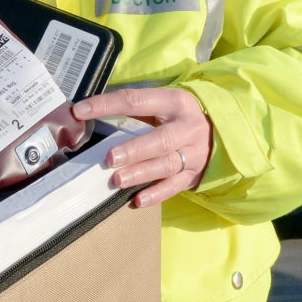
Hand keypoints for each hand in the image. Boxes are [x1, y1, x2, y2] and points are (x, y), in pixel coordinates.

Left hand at [71, 85, 213, 207]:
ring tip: (118, 180)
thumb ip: (135, 110)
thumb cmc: (177, 117)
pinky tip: (137, 200)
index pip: (136, 101)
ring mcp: (193, 153)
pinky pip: (174, 186)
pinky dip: (156, 194)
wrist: (221, 132)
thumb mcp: (164, 104)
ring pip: (166, 165)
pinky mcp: (193, 174)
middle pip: (160, 140)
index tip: (80, 112)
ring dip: (142, 174)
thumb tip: (90, 115)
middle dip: (134, 150)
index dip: (107, 105)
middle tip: (110, 158)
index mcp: (174, 102)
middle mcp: (186, 127)